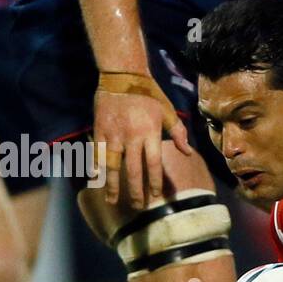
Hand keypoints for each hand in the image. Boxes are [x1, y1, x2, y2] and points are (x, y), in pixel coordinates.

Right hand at [92, 74, 191, 208]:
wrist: (122, 75)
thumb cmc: (149, 94)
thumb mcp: (168, 111)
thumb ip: (177, 133)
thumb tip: (187, 153)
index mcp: (150, 133)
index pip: (154, 164)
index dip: (154, 182)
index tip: (155, 197)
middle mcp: (132, 136)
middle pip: (134, 169)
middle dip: (135, 190)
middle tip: (137, 206)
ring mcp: (113, 133)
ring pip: (112, 164)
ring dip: (112, 185)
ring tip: (112, 200)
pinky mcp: (99, 128)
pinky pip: (96, 152)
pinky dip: (94, 166)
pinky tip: (94, 180)